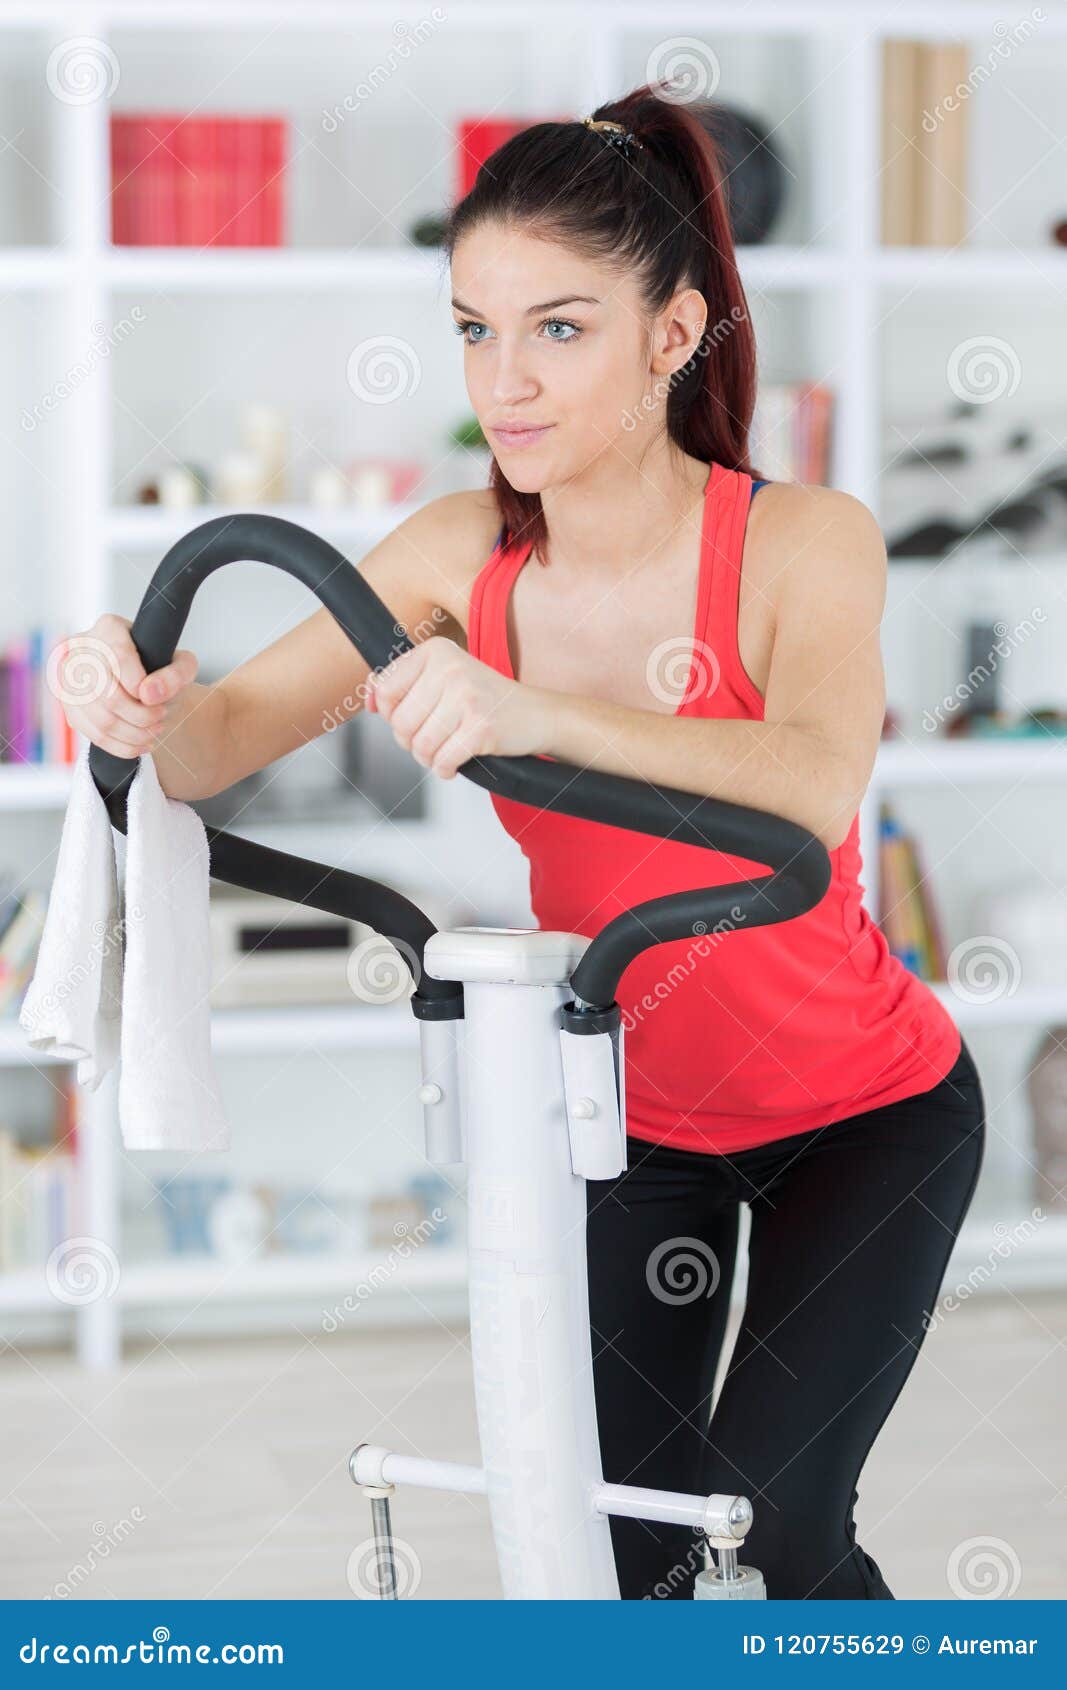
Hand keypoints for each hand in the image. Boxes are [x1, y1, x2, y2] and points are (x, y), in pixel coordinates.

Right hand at [52, 612, 198, 759]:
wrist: (145, 684)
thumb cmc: (161, 669)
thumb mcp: (181, 664)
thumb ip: (176, 673)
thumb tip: (150, 694)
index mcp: (109, 629)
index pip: (119, 657)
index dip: (140, 684)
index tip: (157, 698)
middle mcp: (83, 649)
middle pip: (108, 694)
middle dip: (141, 715)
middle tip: (160, 718)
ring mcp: (70, 679)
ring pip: (101, 718)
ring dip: (134, 733)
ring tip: (154, 731)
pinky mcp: (69, 706)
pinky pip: (93, 734)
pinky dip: (122, 746)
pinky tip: (141, 744)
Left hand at [365, 636, 550, 777]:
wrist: (535, 714)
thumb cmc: (485, 699)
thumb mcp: (443, 678)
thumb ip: (402, 683)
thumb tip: (368, 698)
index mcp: (435, 651)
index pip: (385, 690)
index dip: (392, 715)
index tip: (413, 718)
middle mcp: (450, 668)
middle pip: (401, 723)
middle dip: (411, 741)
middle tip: (434, 738)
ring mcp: (467, 697)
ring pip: (420, 745)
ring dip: (429, 758)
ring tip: (445, 750)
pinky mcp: (481, 727)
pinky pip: (442, 760)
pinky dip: (445, 769)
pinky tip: (456, 761)